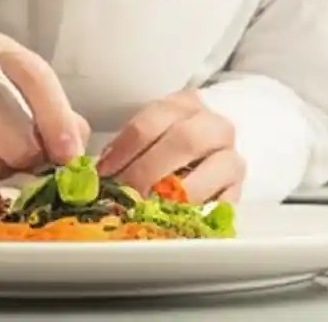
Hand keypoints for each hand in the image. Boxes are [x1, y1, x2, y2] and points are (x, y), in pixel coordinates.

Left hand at [97, 88, 243, 202]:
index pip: (155, 118)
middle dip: (149, 170)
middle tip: (125, 194)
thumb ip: (123, 152)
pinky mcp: (239, 190)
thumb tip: (88, 179)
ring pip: (213, 169)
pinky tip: (174, 222)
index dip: (126, 147)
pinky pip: (224, 201)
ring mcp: (232, 158)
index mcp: (187, 105)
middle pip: (185, 140)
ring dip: (176, 193)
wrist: (202, 166)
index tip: (105, 172)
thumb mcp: (144, 141)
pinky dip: (198, 213)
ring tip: (150, 209)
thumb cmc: (163, 154)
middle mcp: (215, 126)